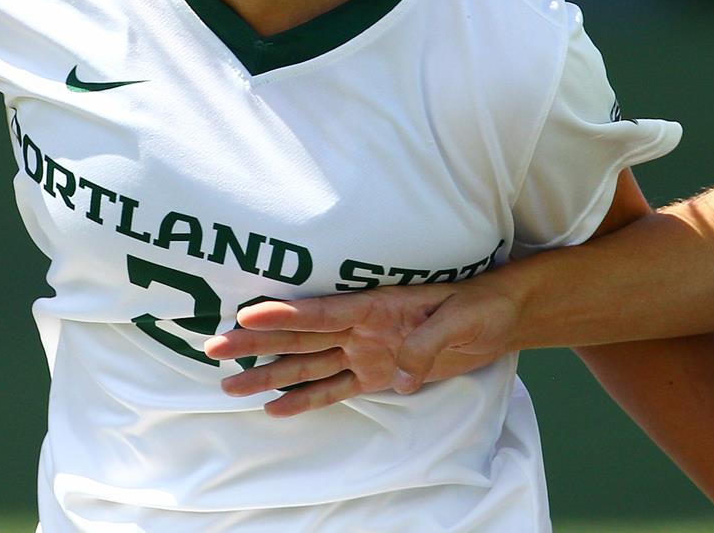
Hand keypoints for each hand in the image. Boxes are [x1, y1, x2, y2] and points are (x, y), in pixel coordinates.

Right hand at [203, 280, 519, 416]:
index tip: (246, 313)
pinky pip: (335, 388)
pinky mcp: (379, 373)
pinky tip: (276, 409)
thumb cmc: (480, 306)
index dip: (284, 313)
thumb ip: (426, 344)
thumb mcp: (459, 320)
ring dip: (269, 374)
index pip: (321, 312)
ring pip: (307, 364)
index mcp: (375, 305)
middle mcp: (361, 328)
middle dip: (255, 341)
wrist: (499, 317)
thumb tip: (400, 375)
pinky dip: (306, 399)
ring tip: (229, 385)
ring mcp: (366, 351)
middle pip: (299, 337)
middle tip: (213, 346)